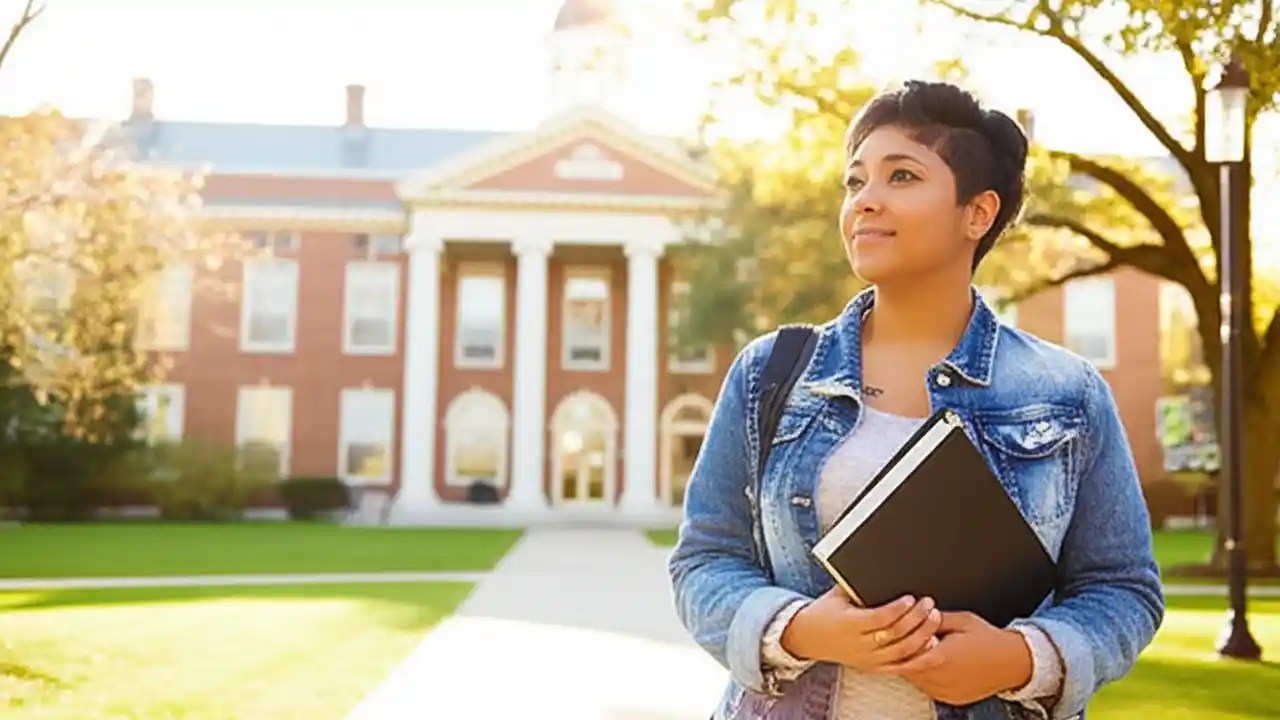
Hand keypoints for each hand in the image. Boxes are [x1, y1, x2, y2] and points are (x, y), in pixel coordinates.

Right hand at [780, 585, 941, 672]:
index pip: (879, 618)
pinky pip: (901, 666)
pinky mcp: (874, 668)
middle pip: (895, 634)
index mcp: (848, 624)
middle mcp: (859, 645)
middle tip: (929, 604)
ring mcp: (867, 659)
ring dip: (922, 635)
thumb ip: (859, 585)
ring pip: (902, 652)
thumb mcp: (838, 594)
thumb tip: (882, 568)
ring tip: (934, 619)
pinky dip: (919, 657)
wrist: (807, 637)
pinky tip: (931, 644)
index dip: (898, 609)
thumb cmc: (825, 611)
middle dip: (916, 618)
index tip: (911, 598)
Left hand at [892, 611, 1032, 704]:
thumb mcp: (960, 620)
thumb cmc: (988, 640)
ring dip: (913, 667)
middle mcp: (941, 677)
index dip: (897, 645)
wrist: (1012, 662)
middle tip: (908, 642)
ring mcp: (945, 690)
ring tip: (923, 652)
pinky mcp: (950, 698)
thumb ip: (933, 618)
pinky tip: (932, 665)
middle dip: (904, 654)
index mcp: (940, 656)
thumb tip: (914, 613)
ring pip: (916, 680)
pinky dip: (925, 678)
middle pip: (907, 668)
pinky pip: (928, 688)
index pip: (904, 655)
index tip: (896, 637)